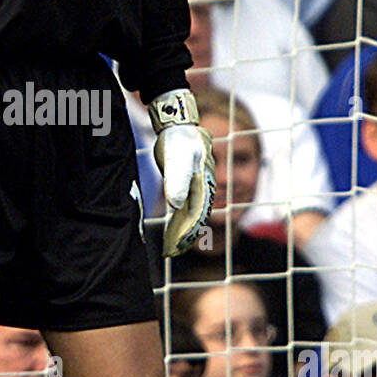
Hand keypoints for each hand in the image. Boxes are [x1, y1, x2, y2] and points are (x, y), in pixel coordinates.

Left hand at [149, 89, 215, 256]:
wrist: (178, 124)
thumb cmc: (177, 140)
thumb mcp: (177, 158)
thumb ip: (177, 180)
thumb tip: (175, 205)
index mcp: (203, 184)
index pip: (197, 213)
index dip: (187, 231)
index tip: (177, 246)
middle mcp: (203, 187)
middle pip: (196, 216)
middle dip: (186, 235)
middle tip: (172, 251)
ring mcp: (196, 186)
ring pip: (192, 213)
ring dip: (184, 229)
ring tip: (173, 246)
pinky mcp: (187, 184)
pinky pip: (186, 206)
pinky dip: (181, 219)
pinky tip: (174, 229)